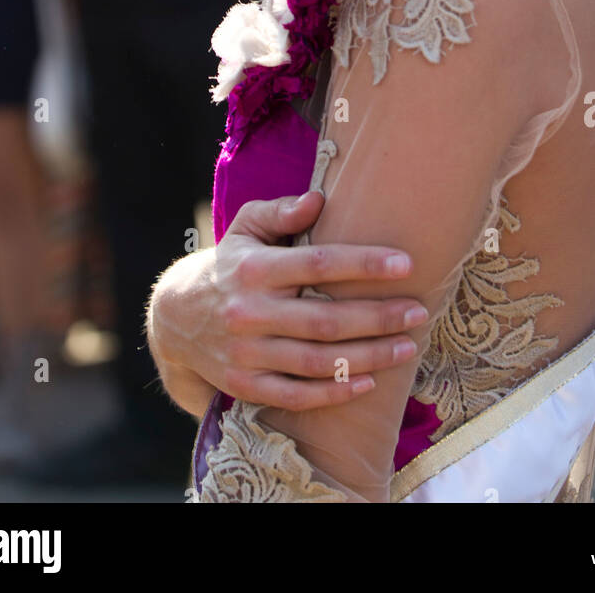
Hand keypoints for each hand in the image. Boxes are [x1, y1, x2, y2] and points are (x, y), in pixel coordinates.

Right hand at [147, 190, 429, 413]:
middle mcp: (250, 313)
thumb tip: (319, 199)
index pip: (317, 265)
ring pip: (318, 362)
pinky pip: (296, 395)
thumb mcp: (246, 228)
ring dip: (369, 357)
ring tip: (407, 347)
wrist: (175, 318)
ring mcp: (247, 354)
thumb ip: (281, 212)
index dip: (363, 265)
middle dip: (379, 317)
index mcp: (255, 269)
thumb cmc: (230, 265)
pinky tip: (367, 383)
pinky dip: (334, 393)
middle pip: (326, 320)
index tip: (405, 263)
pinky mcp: (245, 385)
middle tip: (419, 311)